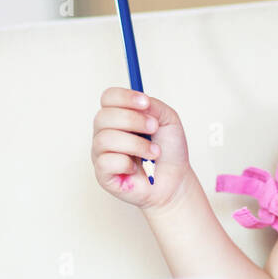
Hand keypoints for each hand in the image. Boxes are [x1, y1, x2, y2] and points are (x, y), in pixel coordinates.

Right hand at [92, 87, 191, 208]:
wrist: (176, 180)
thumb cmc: (169, 151)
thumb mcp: (168, 120)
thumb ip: (154, 106)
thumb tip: (139, 102)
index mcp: (118, 116)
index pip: (108, 98)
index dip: (125, 97)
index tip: (145, 103)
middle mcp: (105, 132)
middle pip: (104, 116)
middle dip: (133, 120)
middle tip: (154, 128)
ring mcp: (102, 153)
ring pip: (106, 139)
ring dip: (136, 144)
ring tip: (153, 152)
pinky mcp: (103, 174)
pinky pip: (106, 162)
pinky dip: (126, 164)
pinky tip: (136, 168)